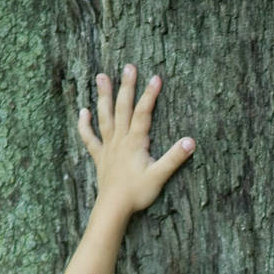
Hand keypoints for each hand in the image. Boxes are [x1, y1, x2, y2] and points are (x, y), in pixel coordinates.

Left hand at [78, 63, 194, 219]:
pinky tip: (83, 112)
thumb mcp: (159, 176)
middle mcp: (120, 139)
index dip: (150, 95)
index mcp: (135, 142)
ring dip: (103, 96)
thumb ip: (174, 158)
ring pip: (105, 116)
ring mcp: (108, 147)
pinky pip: (89, 138)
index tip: (156, 77)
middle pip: (123, 107)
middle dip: (127, 86)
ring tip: (101, 76)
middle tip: (128, 67)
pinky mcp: (100, 156)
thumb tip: (190, 142)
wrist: (114, 206)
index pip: (144, 113)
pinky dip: (85, 124)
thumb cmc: (136, 193)